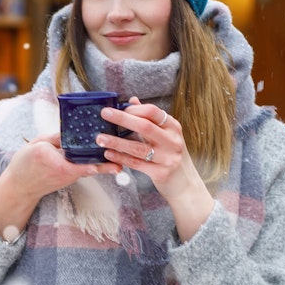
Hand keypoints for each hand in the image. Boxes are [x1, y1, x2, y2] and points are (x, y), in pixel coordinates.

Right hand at [4, 132, 120, 198]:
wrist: (19, 187)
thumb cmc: (25, 165)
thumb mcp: (38, 145)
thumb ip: (57, 137)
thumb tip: (72, 128)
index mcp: (59, 163)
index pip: (84, 165)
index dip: (101, 164)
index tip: (115, 161)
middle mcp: (68, 172)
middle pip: (92, 167)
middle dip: (108, 162)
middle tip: (124, 156)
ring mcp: (69, 176)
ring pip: (91, 169)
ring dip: (104, 162)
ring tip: (120, 154)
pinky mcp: (69, 177)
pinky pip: (85, 169)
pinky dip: (95, 163)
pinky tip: (105, 156)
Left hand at [97, 99, 213, 240]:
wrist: (184, 184)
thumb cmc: (170, 155)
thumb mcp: (165, 135)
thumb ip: (149, 119)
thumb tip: (132, 100)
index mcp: (173, 127)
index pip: (153, 112)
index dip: (134, 109)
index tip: (116, 108)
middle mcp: (173, 141)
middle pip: (145, 126)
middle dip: (122, 119)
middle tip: (104, 114)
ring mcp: (168, 158)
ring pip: (138, 147)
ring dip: (117, 142)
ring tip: (100, 138)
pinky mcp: (161, 173)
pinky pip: (136, 164)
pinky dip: (121, 158)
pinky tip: (109, 154)